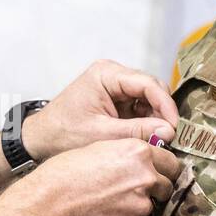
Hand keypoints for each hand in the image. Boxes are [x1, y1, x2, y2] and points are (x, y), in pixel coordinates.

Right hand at [0, 138, 182, 215]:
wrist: (48, 207)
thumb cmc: (63, 176)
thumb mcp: (98, 149)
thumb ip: (127, 155)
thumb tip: (142, 163)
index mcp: (138, 153)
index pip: (170, 162)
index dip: (162, 169)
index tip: (156, 174)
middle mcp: (146, 177)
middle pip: (166, 185)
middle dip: (154, 189)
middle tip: (129, 192)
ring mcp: (142, 205)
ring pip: (151, 207)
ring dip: (137, 207)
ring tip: (109, 206)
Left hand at [24, 59, 177, 160]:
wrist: (40, 140)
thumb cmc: (63, 134)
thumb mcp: (102, 134)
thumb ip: (138, 132)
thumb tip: (170, 132)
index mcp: (106, 74)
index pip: (147, 83)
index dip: (165, 105)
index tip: (175, 127)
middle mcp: (112, 75)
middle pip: (152, 89)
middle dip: (162, 113)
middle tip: (169, 137)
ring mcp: (115, 87)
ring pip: (149, 100)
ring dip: (155, 119)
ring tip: (158, 140)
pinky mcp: (116, 101)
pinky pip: (140, 109)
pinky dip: (146, 123)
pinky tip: (148, 138)